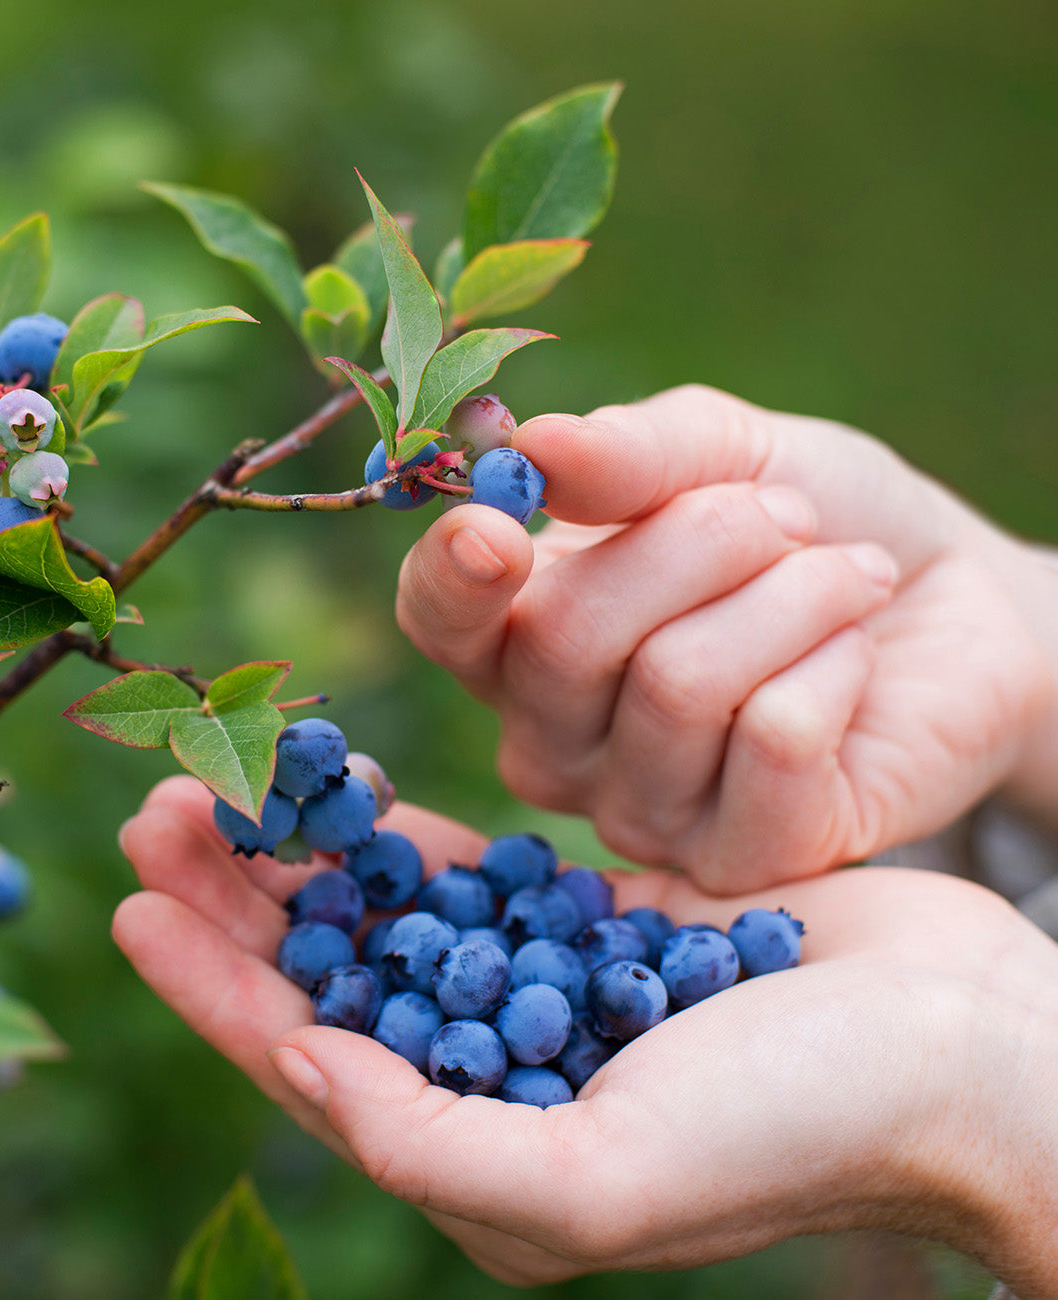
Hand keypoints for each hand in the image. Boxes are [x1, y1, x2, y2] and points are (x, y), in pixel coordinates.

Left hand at [113, 776, 1057, 1293]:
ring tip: (228, 782)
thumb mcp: (605, 1174)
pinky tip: (349, 786)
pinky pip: (469, 869)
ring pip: (386, 912)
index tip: (129, 904)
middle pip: (329, 973)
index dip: (210, 985)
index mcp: (480, 1151)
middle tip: (158, 811)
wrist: (952, 1044)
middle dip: (237, 899)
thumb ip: (439, 1145)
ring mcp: (538, 989)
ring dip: (306, 851)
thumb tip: (304, 1071)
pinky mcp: (588, 919)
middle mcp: (494, 1072)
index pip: (304, 1060)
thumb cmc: (796, 1127)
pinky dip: (404, 831)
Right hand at [396, 384, 1057, 891]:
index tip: (497, 529)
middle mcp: (555, 740)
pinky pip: (771, 740)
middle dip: (700, 540)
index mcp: (520, 634)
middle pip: (564, 638)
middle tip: (786, 519)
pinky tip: (854, 660)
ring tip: (844, 577)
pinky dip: (834, 664)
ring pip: (676, 684)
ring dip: (788, 595)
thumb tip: (535, 447)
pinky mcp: (741, 858)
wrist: (953, 603)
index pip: (437, 623)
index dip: (451, 580)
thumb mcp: (726, 453)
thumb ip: (631, 454)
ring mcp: (638, 812)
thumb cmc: (812, 521)